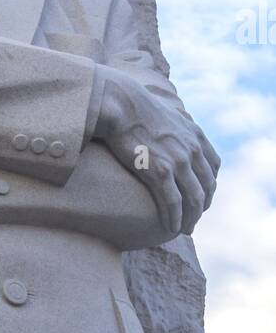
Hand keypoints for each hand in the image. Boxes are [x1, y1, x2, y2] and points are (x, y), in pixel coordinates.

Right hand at [92, 66, 219, 235]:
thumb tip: (170, 129)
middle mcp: (192, 150)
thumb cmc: (135, 107)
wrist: (120, 103)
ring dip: (191, 218)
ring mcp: (178, 162)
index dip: (209, 186)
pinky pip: (173, 203)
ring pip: (193, 199)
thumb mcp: (167, 113)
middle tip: (193, 220)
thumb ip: (177, 125)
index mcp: (195, 136)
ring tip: (184, 229)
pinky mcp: (160, 172)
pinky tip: (172, 227)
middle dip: (202, 207)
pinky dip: (175, 218)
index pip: (213, 168)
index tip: (200, 197)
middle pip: (206, 187)